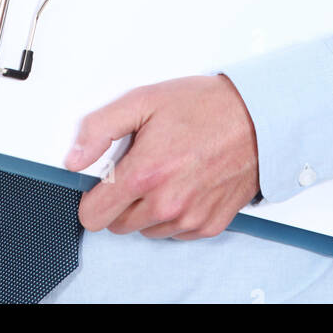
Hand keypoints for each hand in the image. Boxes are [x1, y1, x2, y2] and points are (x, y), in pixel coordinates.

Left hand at [63, 74, 259, 239]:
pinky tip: (186, 182)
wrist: (258, 119)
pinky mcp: (209, 225)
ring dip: (148, 207)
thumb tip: (74, 159)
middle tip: (142, 165)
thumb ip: (100, 129)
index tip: (104, 179)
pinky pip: (175, 231)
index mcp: (145, 174)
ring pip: (146, 229)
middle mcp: (166, 204)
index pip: (93, 215)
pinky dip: (174, 213)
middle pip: (117, 224)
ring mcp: (189, 218)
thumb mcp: (143, 100)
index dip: (93, 195)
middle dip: (121, 199)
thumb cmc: (204, 107)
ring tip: (168, 170)